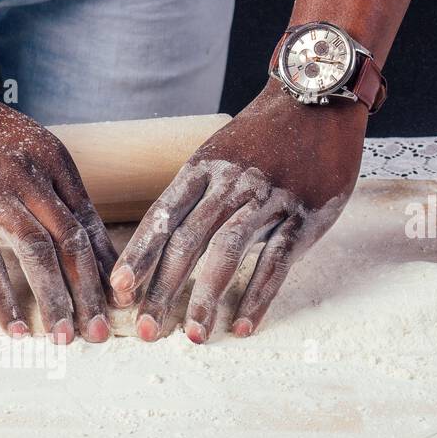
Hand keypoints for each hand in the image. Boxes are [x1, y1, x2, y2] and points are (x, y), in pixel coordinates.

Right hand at [0, 77, 114, 342]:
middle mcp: (29, 176)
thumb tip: (82, 238)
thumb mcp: (27, 146)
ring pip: (35, 252)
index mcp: (53, 161)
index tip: (120, 302)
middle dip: (90, 293)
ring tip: (63, 338)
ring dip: (54, 299)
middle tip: (100, 333)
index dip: (107, 266)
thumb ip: (53, 188)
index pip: (89, 222)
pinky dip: (2, 297)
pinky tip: (15, 327)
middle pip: (71, 242)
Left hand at [111, 79, 366, 342]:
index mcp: (202, 170)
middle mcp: (232, 184)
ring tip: (193, 336)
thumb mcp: (216, 157)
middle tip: (147, 330)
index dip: (139, 257)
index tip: (119, 292)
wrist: (317, 101)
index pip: (162, 217)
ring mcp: (269, 198)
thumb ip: (191, 199)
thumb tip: (154, 249)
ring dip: (206, 298)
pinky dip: (258, 295)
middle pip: (187, 242)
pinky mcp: (305, 214)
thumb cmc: (259, 139)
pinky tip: (242, 324)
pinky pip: (277, 260)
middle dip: (163, 290)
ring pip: (228, 253)